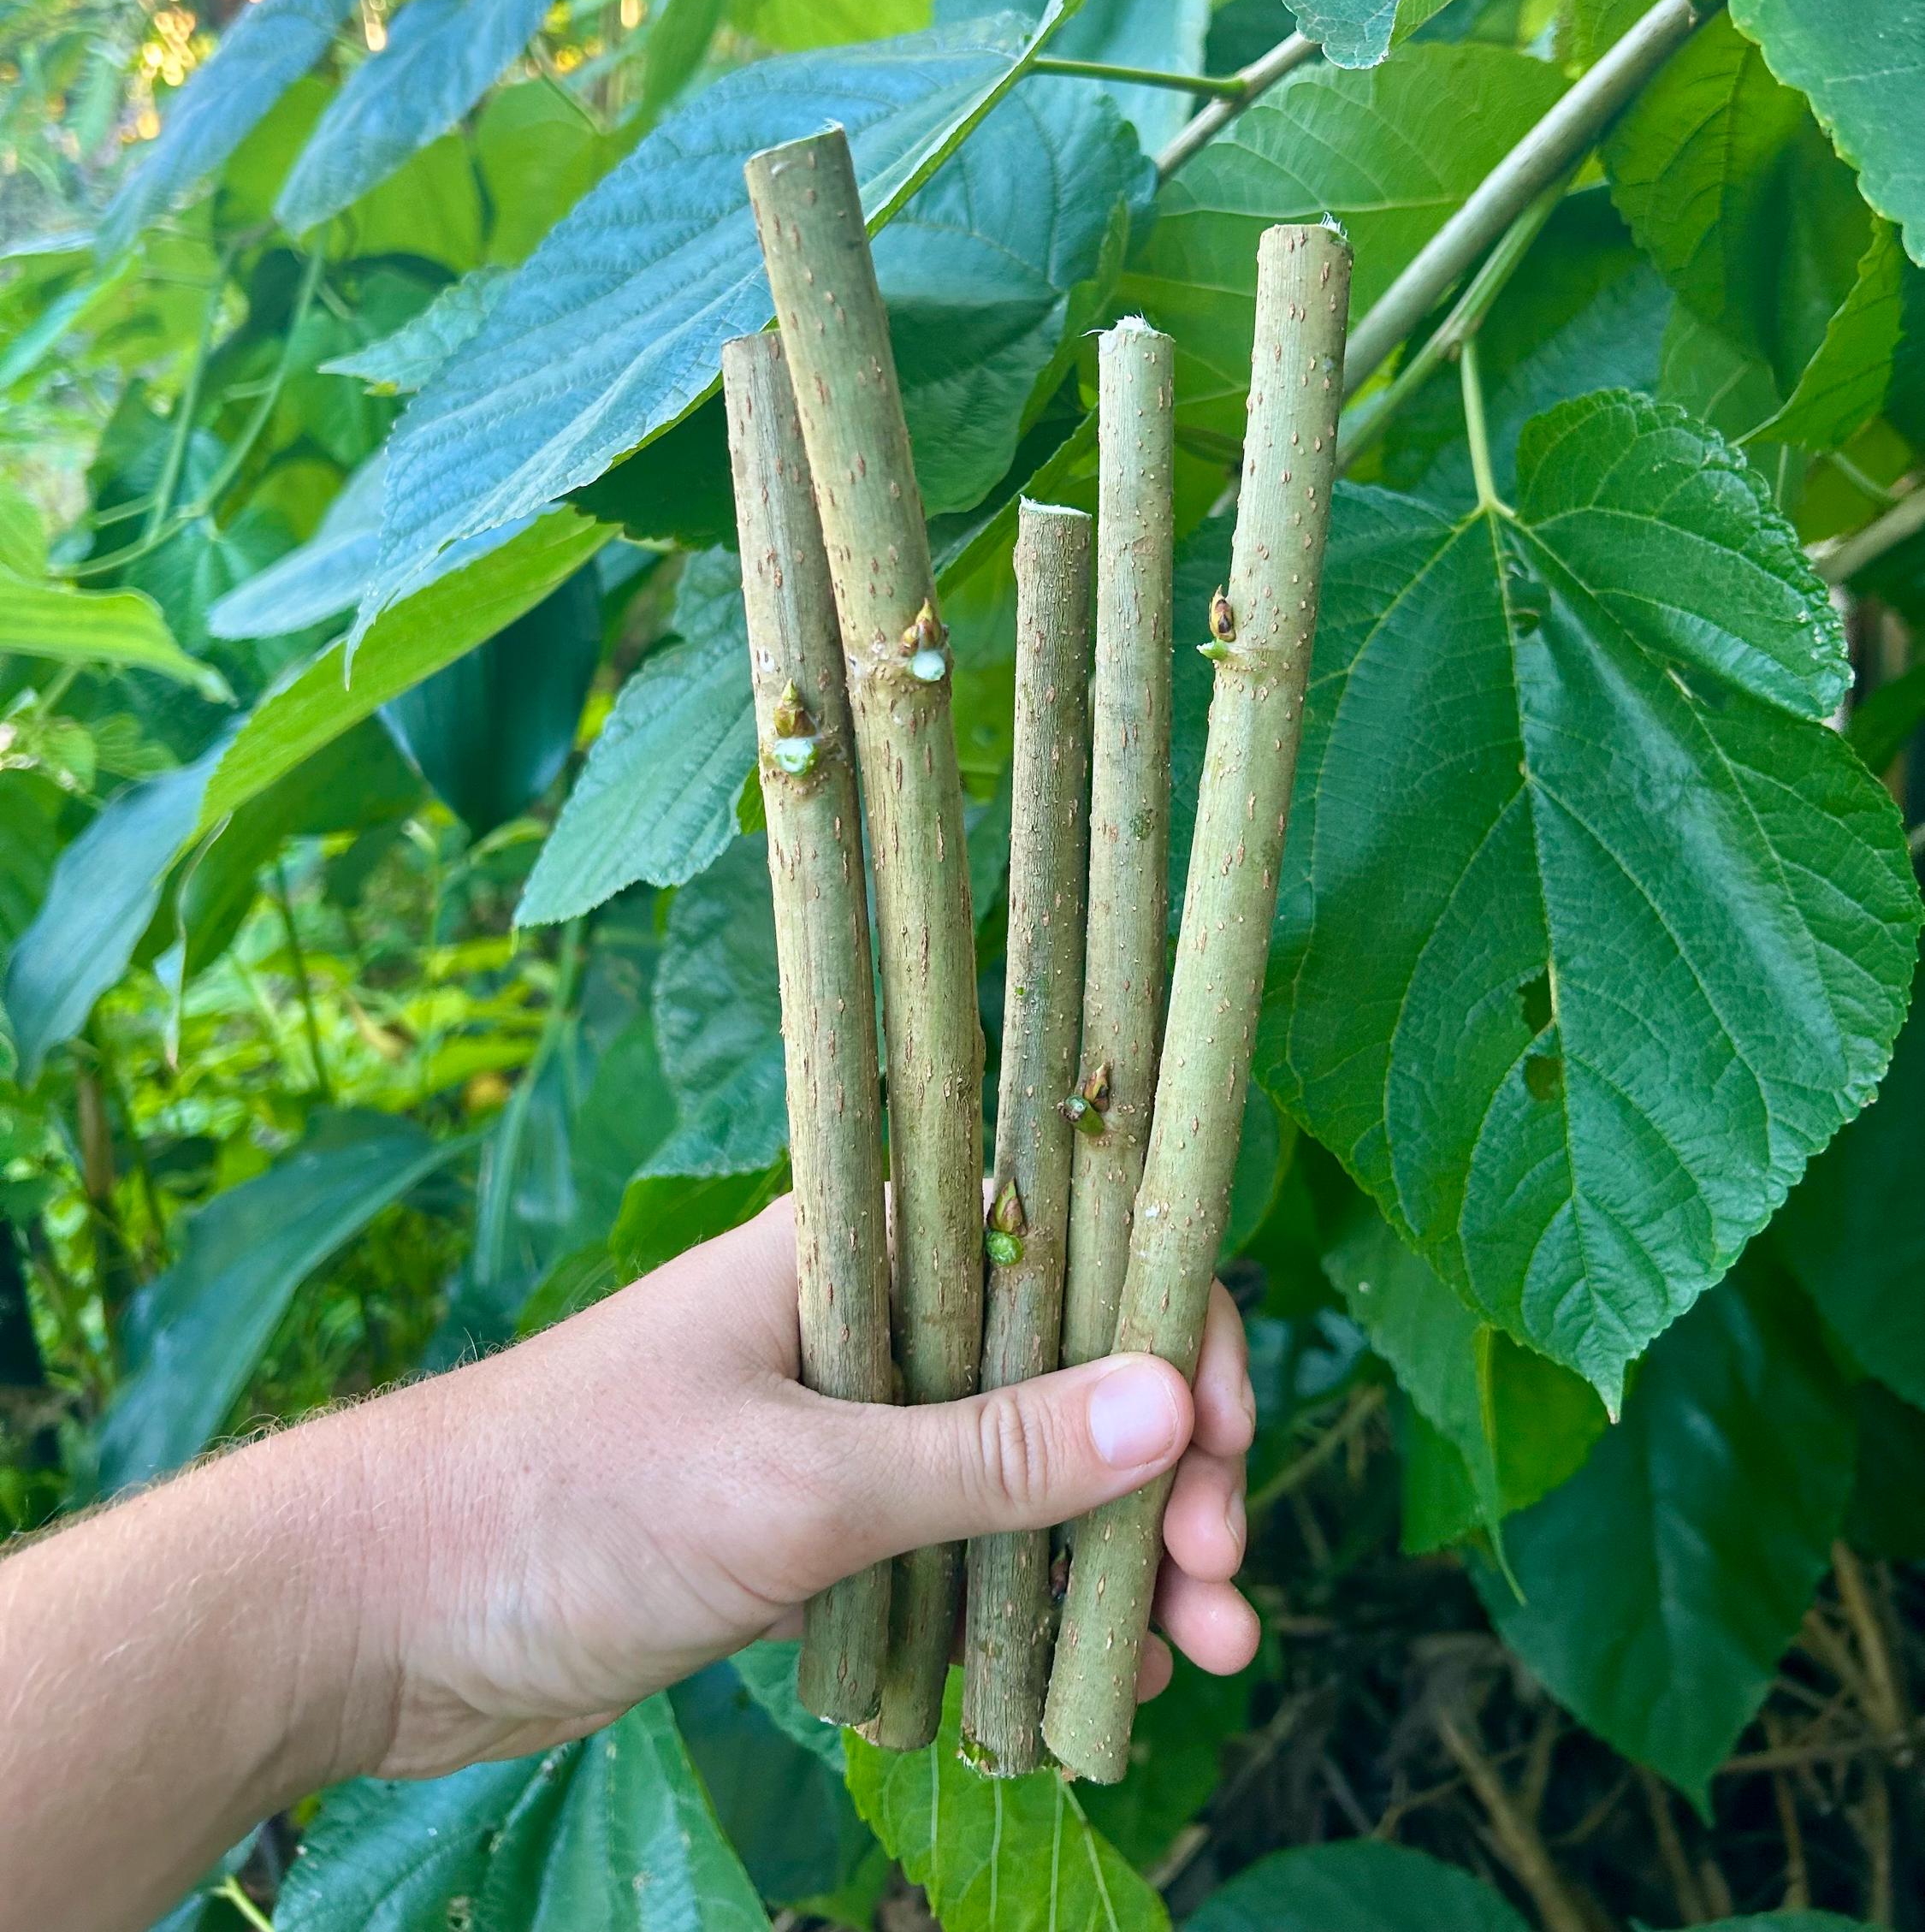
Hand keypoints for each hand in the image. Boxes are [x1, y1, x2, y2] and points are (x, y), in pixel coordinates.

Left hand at [350, 1195, 1258, 1775]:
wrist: (385, 1608)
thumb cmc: (577, 1498)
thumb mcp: (800, 1483)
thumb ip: (986, 1456)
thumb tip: (1170, 1410)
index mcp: (865, 1242)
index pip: (1068, 1242)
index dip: (1169, 1328)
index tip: (1220, 1443)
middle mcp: (870, 1317)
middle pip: (1064, 1369)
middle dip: (1160, 1472)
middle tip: (1217, 1584)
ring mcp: (841, 1426)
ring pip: (1021, 1475)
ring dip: (1110, 1559)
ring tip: (1197, 1659)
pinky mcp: (811, 1531)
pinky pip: (954, 1557)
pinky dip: (1023, 1612)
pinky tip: (1082, 1685)